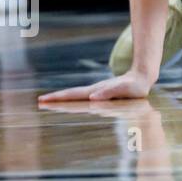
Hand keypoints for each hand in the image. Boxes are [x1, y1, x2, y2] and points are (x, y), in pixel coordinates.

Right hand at [39, 71, 153, 101]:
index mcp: (96, 91)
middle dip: (55, 99)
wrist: (143, 76)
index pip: (73, 95)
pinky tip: (68, 103)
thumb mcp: (124, 90)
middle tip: (39, 102)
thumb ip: (109, 93)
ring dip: (62, 99)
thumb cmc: (135, 86)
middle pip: (71, 95)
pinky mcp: (101, 94)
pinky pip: (83, 98)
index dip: (58, 98)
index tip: (43, 100)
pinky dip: (72, 100)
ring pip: (75, 96)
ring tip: (48, 102)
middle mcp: (94, 91)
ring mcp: (97, 92)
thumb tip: (92, 97)